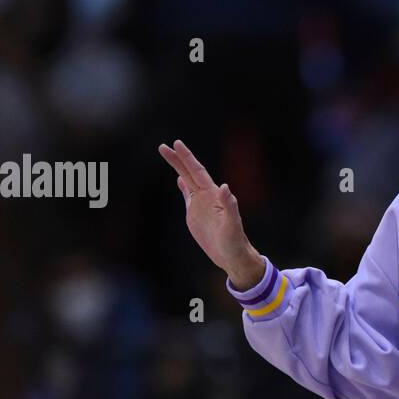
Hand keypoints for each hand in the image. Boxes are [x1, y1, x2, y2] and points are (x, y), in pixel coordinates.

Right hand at [157, 139, 264, 286]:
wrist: (231, 255)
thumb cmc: (234, 241)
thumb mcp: (232, 224)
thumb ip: (229, 205)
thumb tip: (224, 187)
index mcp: (213, 195)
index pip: (197, 172)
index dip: (187, 158)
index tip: (177, 144)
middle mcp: (206, 197)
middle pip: (189, 173)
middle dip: (177, 159)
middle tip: (164, 146)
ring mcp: (200, 205)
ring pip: (187, 182)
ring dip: (178, 168)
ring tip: (168, 154)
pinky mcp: (195, 215)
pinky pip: (188, 197)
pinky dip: (183, 186)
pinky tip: (180, 180)